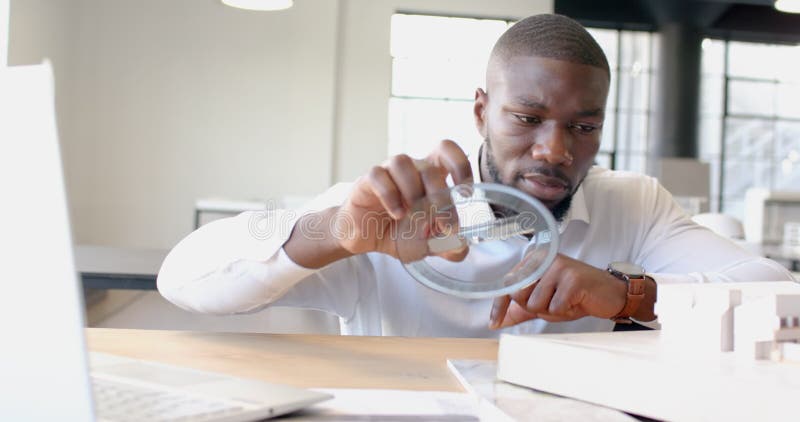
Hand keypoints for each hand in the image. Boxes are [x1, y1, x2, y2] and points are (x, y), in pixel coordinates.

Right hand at [334, 140, 473, 261]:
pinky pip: (379, 176)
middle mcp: (411, 169)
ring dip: (412, 190)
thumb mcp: (429, 245)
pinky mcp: (367, 181)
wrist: (365, 238)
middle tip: (442, 223)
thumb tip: (461, 244)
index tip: (465, 191)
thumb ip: (450, 247)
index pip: (447, 152)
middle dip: (440, 196)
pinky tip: (396, 213)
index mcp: (431, 177)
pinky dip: (390, 195)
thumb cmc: (399, 232)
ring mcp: (389, 172)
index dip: (460, 164)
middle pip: (430, 166)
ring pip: (403, 162)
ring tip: (410, 215)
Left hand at [489, 254, 626, 328]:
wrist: (610, 294)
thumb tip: (496, 321)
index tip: (493, 323)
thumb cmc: (575, 296)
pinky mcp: (572, 279)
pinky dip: (565, 312)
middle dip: (534, 308)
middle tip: (554, 302)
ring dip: (551, 311)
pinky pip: (555, 308)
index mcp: (534, 261)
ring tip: (567, 301)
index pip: (508, 284)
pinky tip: (576, 303)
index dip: (499, 306)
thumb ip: (520, 309)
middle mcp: (543, 259)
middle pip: (519, 296)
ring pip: (536, 304)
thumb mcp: (544, 302)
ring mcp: (558, 267)